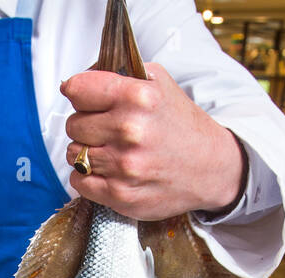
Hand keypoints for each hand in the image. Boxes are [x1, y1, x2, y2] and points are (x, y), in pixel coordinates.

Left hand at [61, 63, 245, 220]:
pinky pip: (79, 181)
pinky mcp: (120, 195)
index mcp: (137, 97)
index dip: (78, 93)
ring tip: (110, 150)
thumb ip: (117, 75)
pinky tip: (107, 170)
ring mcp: (124, 166)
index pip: (77, 90)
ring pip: (74, 154)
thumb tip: (76, 83)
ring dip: (87, 151)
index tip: (84, 99)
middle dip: (86, 124)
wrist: (210, 167)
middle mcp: (129, 131)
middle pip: (73, 124)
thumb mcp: (158, 83)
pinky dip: (87, 176)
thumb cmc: (181, 124)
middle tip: (106, 128)